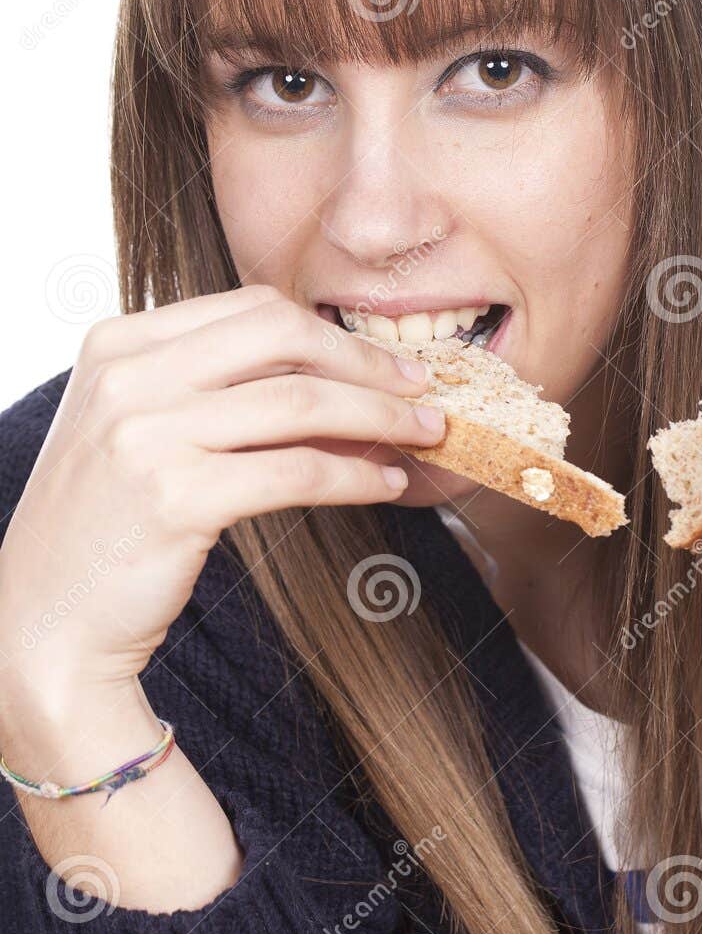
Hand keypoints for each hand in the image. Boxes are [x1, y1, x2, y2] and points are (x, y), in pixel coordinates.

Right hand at [0, 285, 443, 704]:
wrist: (44, 626)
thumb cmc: (105, 530)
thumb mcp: (136, 430)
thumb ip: (208, 389)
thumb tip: (333, 377)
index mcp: (118, 343)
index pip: (250, 308)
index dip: (331, 331)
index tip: (383, 361)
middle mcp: (127, 376)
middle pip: (282, 337)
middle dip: (366, 363)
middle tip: (421, 392)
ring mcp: (146, 434)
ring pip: (300, 403)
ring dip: (379, 419)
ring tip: (425, 436)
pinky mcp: (175, 497)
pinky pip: (297, 472)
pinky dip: (356, 476)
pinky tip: (387, 484)